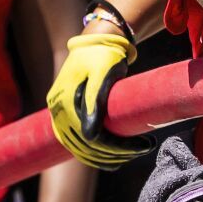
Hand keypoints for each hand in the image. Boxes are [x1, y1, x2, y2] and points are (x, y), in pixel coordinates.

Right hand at [46, 33, 154, 169]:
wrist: (98, 41)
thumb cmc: (104, 55)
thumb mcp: (102, 73)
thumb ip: (95, 99)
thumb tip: (90, 135)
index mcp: (64, 100)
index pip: (90, 136)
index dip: (117, 145)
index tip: (145, 144)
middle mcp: (57, 110)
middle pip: (85, 146)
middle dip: (116, 153)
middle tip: (145, 148)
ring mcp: (59, 113)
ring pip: (80, 148)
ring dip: (106, 158)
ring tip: (132, 155)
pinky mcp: (66, 115)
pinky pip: (78, 142)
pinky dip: (95, 153)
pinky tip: (113, 160)